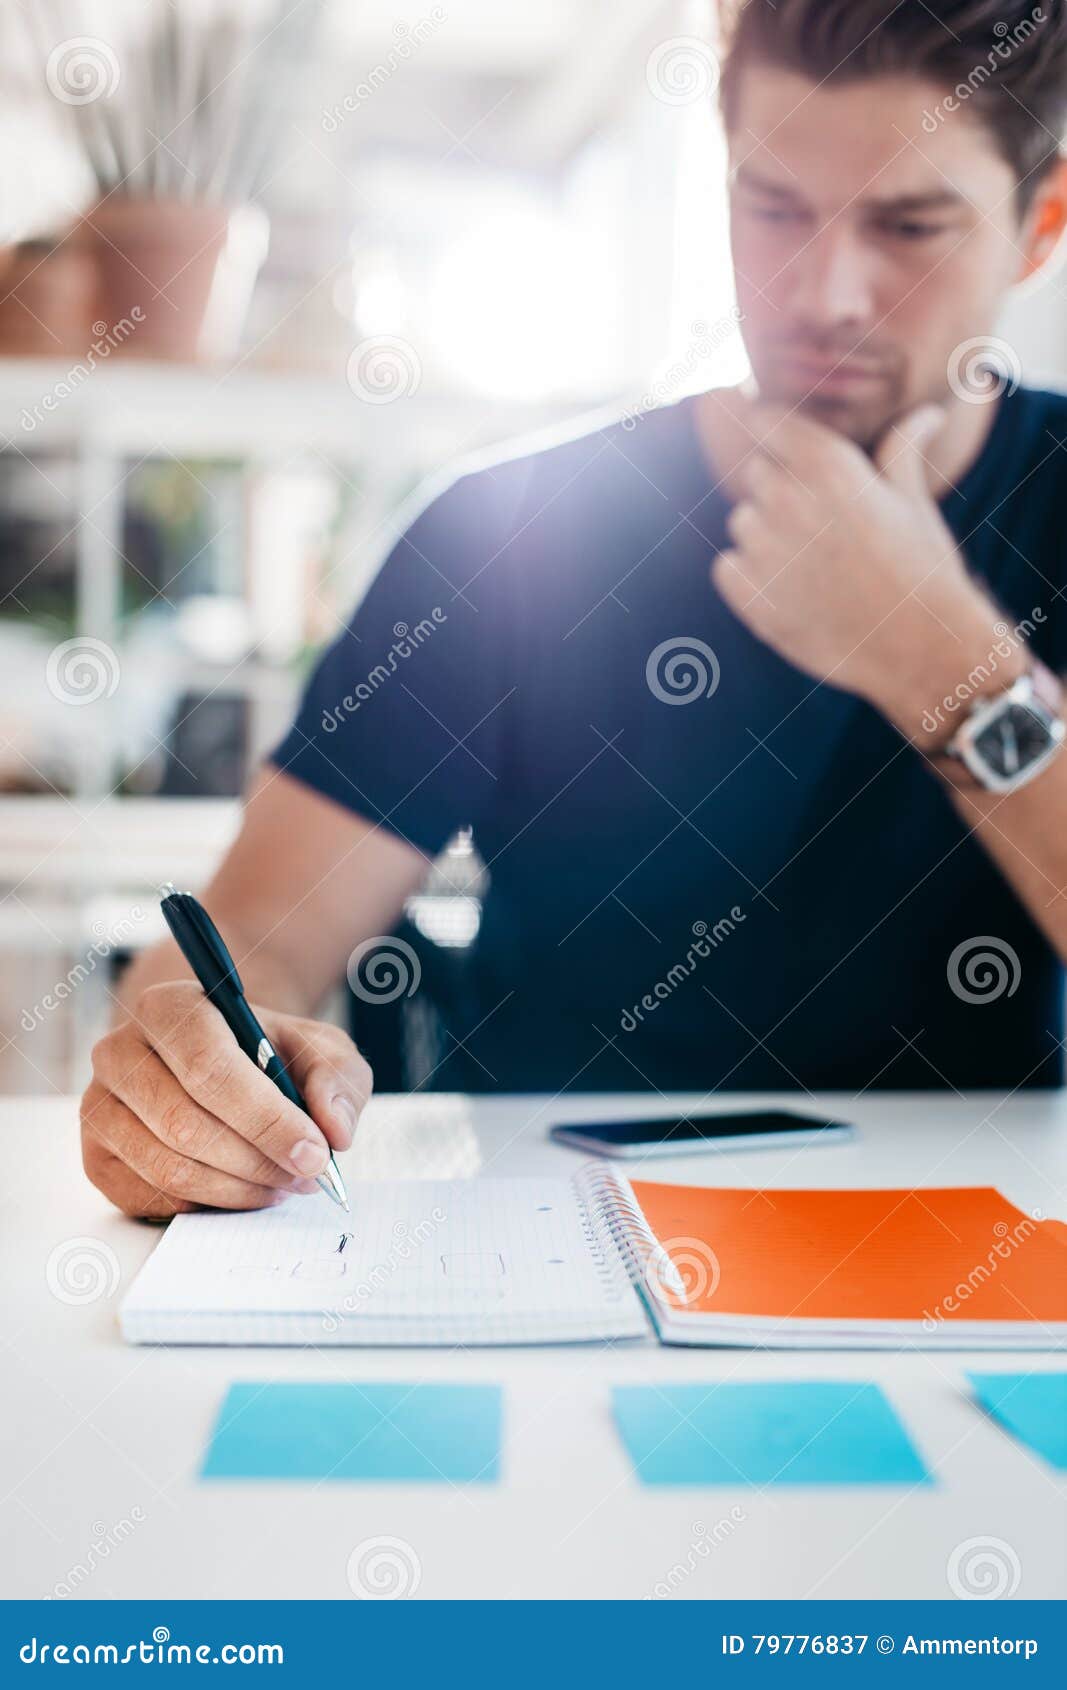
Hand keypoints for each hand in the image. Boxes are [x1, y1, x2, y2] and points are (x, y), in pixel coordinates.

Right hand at [81, 982, 371, 1216]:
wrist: (222, 1061)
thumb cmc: (269, 1053)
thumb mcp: (318, 1049)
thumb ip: (337, 1079)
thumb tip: (332, 1129)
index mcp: (170, 1007)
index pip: (209, 1067)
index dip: (266, 1118)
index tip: (315, 1153)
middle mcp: (119, 1052)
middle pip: (186, 1125)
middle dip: (258, 1161)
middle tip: (306, 1176)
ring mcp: (100, 1106)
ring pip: (170, 1168)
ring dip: (238, 1189)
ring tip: (281, 1184)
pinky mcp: (96, 1156)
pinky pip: (150, 1197)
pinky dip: (206, 1204)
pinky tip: (241, 1189)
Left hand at [711, 397, 1013, 738]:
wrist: (919, 649)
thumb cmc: (922, 570)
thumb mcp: (914, 502)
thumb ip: (903, 448)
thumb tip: (927, 413)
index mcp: (827, 464)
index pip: (764, 419)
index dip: (770, 430)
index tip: (782, 447)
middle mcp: (787, 498)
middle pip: (755, 475)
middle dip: (780, 492)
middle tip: (823, 529)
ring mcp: (762, 547)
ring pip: (742, 523)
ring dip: (766, 537)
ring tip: (814, 567)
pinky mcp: (746, 592)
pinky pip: (727, 567)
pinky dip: (748, 577)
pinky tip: (791, 593)